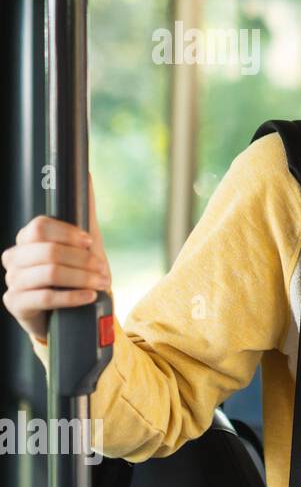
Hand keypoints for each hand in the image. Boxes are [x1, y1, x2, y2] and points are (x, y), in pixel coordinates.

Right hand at [2, 172, 111, 343]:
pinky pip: (45, 298)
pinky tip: (89, 296)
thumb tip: (88, 175)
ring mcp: (13, 281)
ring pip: (49, 273)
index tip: (89, 242)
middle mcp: (15, 258)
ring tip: (101, 283)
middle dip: (82, 260)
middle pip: (47, 251)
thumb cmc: (75, 274)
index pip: (39, 226)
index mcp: (27, 239)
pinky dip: (72, 296)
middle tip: (102, 269)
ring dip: (82, 278)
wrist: (69, 311)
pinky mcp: (16, 303)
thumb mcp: (84, 243)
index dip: (67, 233)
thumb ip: (84, 212)